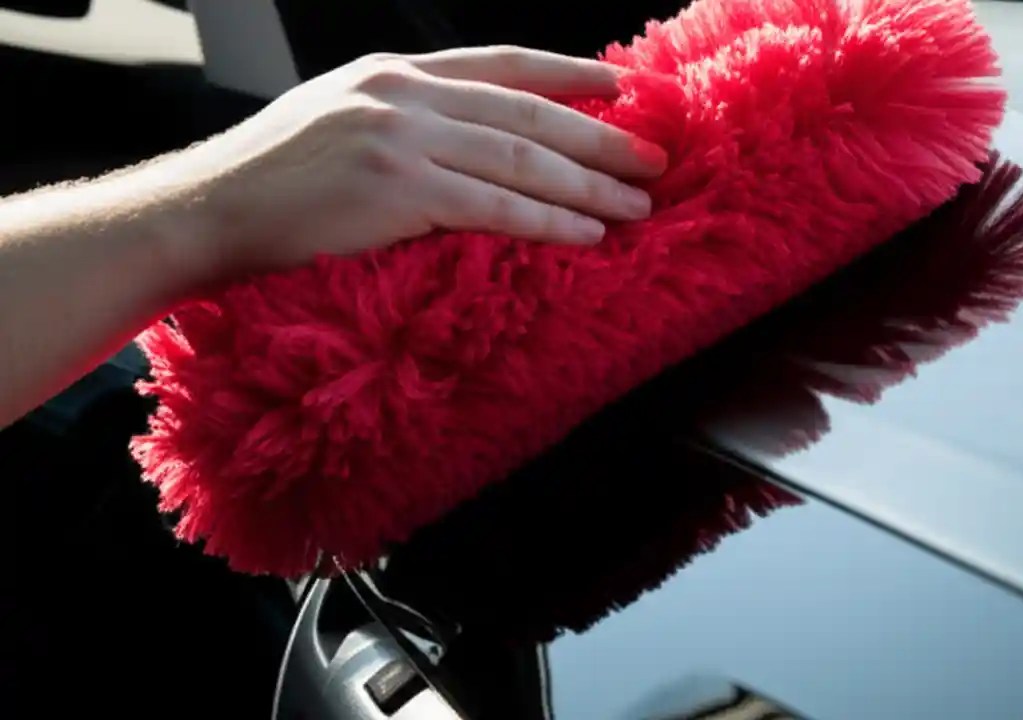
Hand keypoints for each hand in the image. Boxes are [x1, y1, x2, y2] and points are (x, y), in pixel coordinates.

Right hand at [167, 46, 667, 280]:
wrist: (206, 213)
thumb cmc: (272, 180)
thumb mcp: (340, 120)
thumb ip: (406, 118)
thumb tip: (472, 140)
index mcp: (395, 73)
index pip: (502, 64)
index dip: (568, 74)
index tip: (621, 88)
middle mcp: (405, 95)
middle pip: (528, 114)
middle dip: (600, 138)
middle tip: (653, 160)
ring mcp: (402, 138)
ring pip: (522, 161)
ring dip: (590, 186)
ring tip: (637, 205)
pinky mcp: (397, 190)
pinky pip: (495, 205)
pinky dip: (549, 221)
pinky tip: (587, 233)